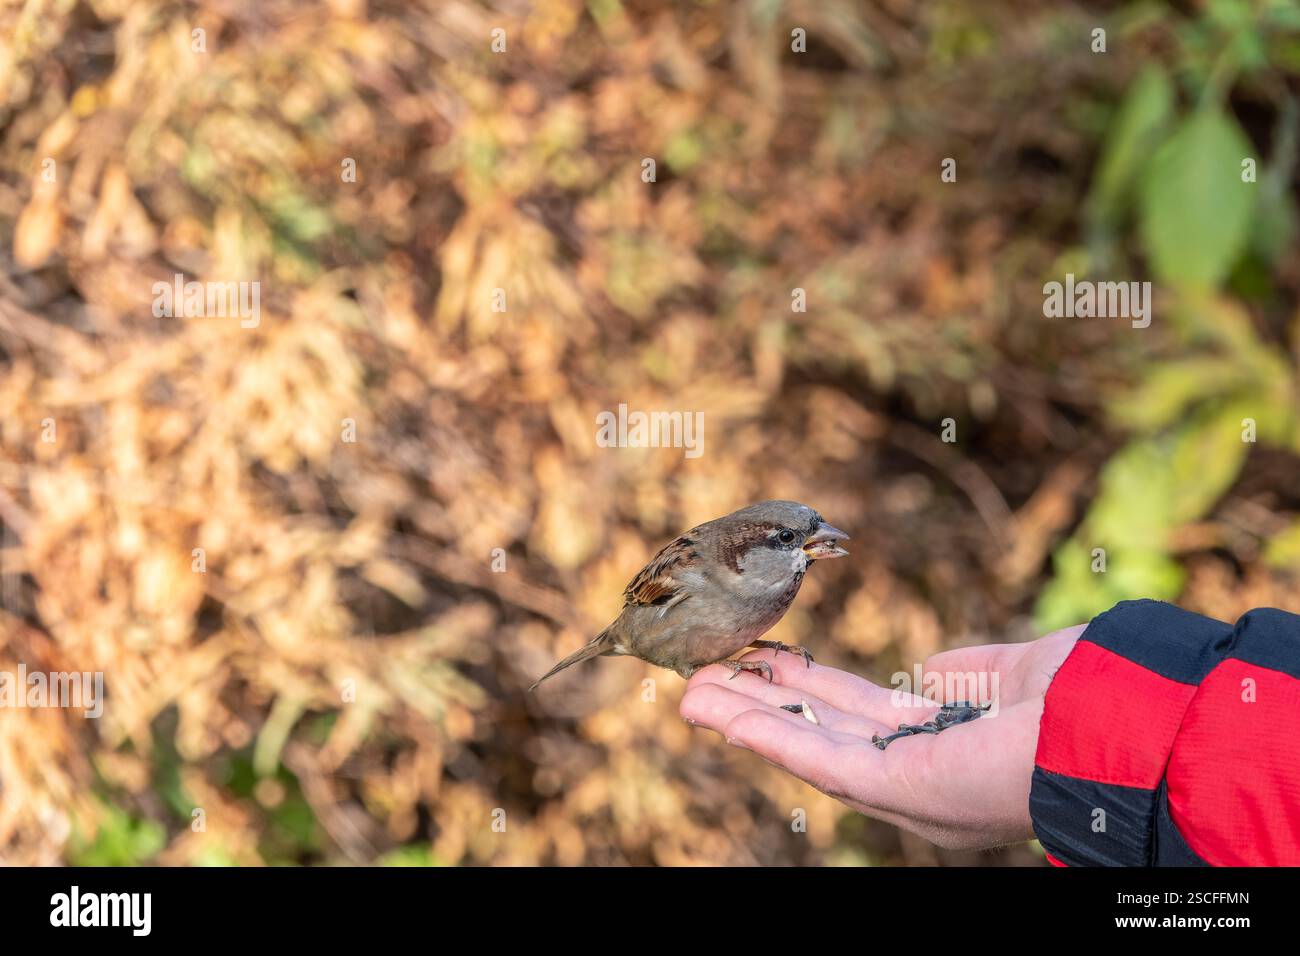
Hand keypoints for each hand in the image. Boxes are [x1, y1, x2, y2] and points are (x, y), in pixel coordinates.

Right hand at [679, 625, 1085, 849]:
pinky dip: (766, 734)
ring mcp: (904, 789)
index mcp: (942, 751)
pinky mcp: (896, 791)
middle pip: (820, 733)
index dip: (806, 689)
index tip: (766, 660)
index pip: (858, 719)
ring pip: (806, 747)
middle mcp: (917, 778)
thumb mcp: (1013, 677)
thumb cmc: (1087, 697)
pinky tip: (722, 711)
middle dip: (759, 705)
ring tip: (690, 693)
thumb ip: (968, 675)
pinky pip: (816, 757)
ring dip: (744, 719)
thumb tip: (931, 672)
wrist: (1121, 721)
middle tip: (704, 676)